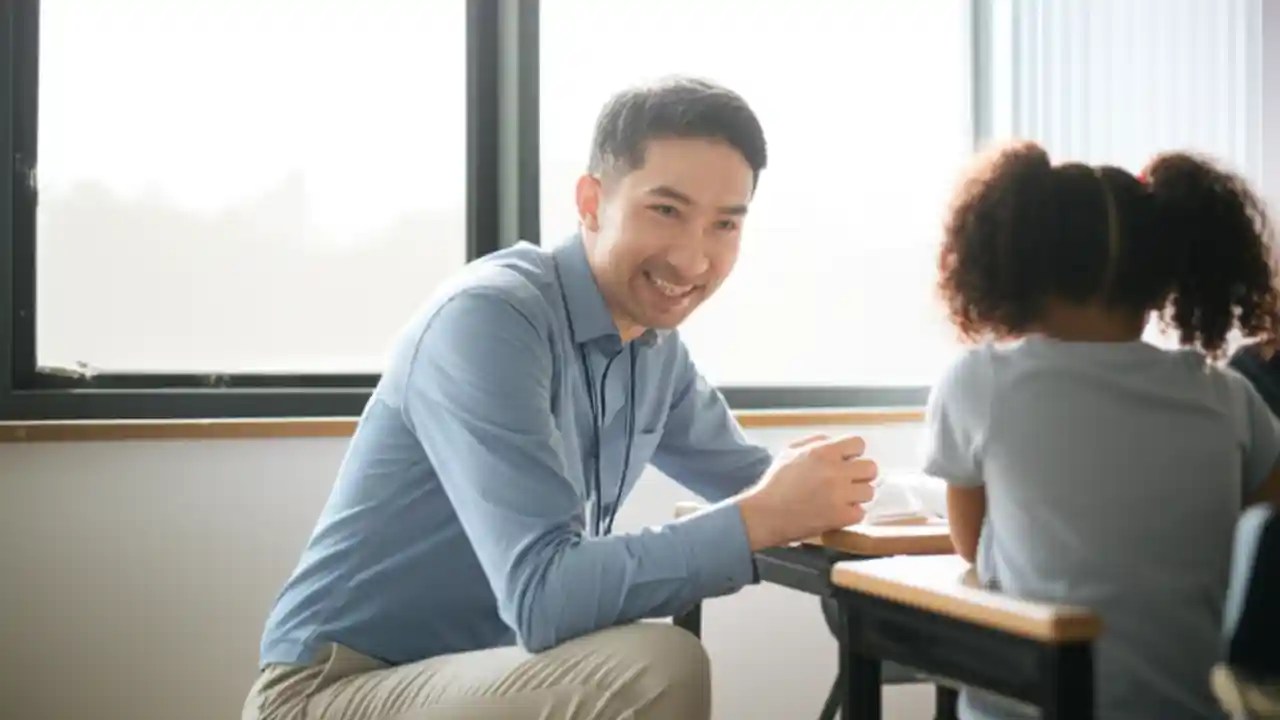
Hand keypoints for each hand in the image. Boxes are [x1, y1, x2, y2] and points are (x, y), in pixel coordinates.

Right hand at [735, 434, 877, 550]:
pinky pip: (861, 512)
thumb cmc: (776, 483)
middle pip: (871, 468)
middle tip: (847, 483)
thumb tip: (835, 441)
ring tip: (840, 500)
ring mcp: (840, 495)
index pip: (859, 443)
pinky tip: (835, 513)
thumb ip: (815, 442)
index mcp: (823, 451)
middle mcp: (835, 471)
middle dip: (860, 475)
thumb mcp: (790, 452)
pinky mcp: (841, 516)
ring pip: (869, 491)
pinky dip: (850, 514)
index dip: (853, 453)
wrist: (765, 515)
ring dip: (857, 496)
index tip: (846, 462)